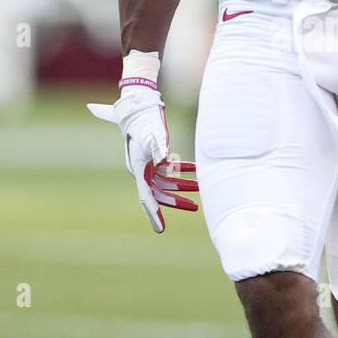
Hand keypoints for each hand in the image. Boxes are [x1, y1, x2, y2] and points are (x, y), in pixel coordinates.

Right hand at [87, 85, 197, 232]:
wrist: (137, 108)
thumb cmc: (144, 123)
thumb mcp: (152, 137)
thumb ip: (158, 150)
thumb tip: (166, 161)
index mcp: (138, 170)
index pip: (146, 197)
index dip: (154, 214)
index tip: (160, 229)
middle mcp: (142, 171)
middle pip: (159, 193)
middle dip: (177, 201)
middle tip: (195, 208)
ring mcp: (149, 164)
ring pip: (167, 181)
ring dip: (183, 184)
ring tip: (200, 187)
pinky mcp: (155, 156)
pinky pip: (170, 168)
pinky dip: (182, 168)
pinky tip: (195, 168)